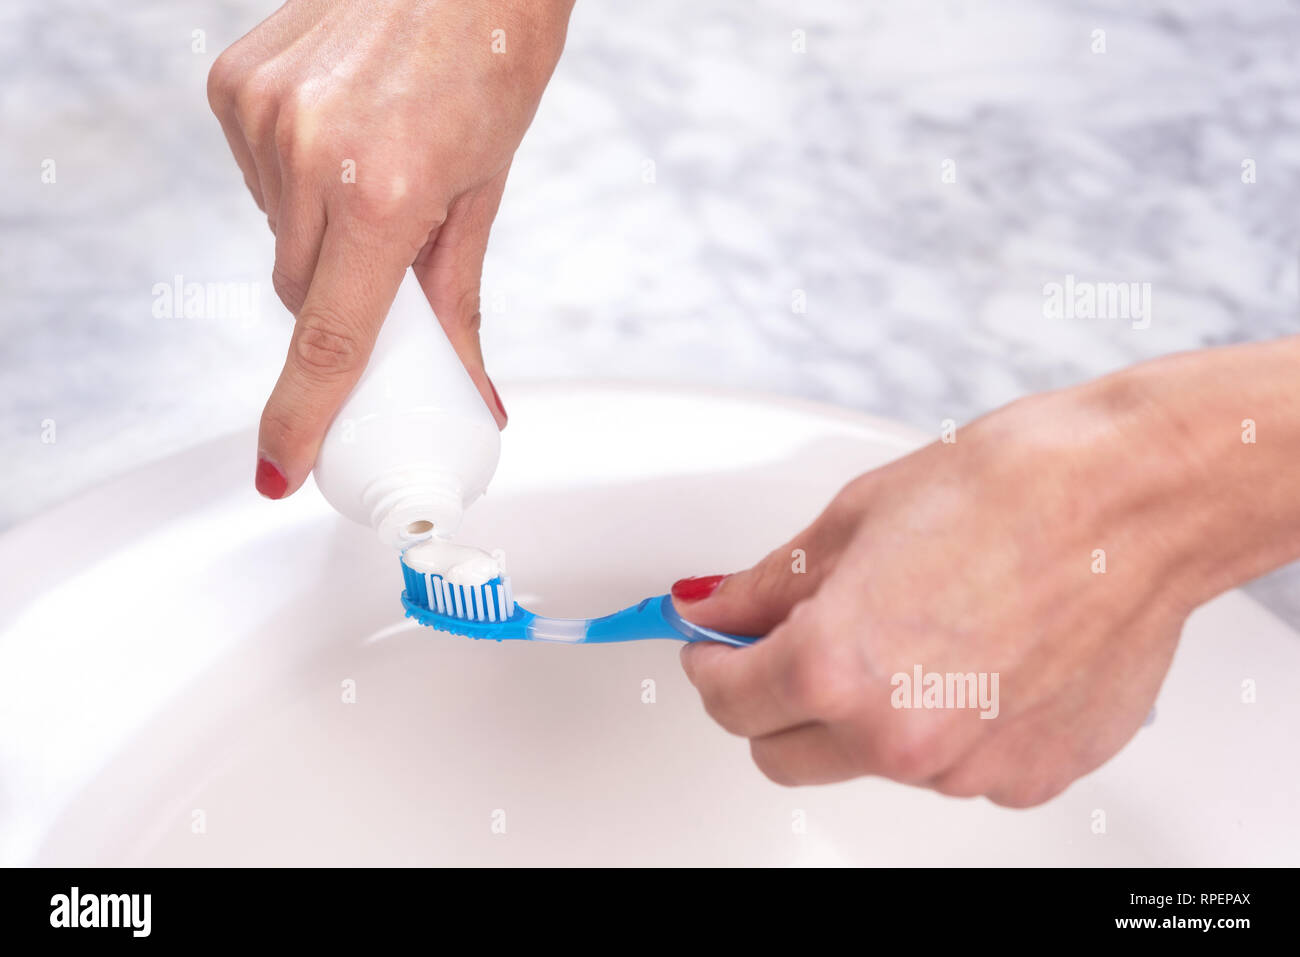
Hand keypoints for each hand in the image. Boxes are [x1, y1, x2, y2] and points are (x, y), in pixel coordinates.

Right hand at [207, 0, 572, 496]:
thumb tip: (466, 388)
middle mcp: (309, 154)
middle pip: (304, 293)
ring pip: (279, 237)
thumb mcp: (484, 189)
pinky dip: (294, 179)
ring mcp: (262, 114)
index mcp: (384, 192)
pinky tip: (339, 133)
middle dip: (345, 297)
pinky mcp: (235, 83)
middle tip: (390, 251)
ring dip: (323, 233)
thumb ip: (455, 300)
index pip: (330, 339)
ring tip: (375, 164)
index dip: (302, 415)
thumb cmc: (495, 50)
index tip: (279, 468)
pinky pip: (256, 179)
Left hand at [674, 342, 1299, 805]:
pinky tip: (976, 657)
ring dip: (866, 715)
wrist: (1135, 499)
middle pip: (784, 756)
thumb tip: (716, 607)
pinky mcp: (1028, 775)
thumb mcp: (855, 519)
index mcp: (834, 669)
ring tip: (917, 631)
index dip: (712, 666)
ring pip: (870, 763)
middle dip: (773, 703)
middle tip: (794, 644)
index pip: (728, 702)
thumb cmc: (1012, 490)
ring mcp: (966, 767)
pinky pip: (953, 765)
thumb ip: (769, 584)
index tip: (717, 648)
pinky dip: (946, 725)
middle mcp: (896, 737)